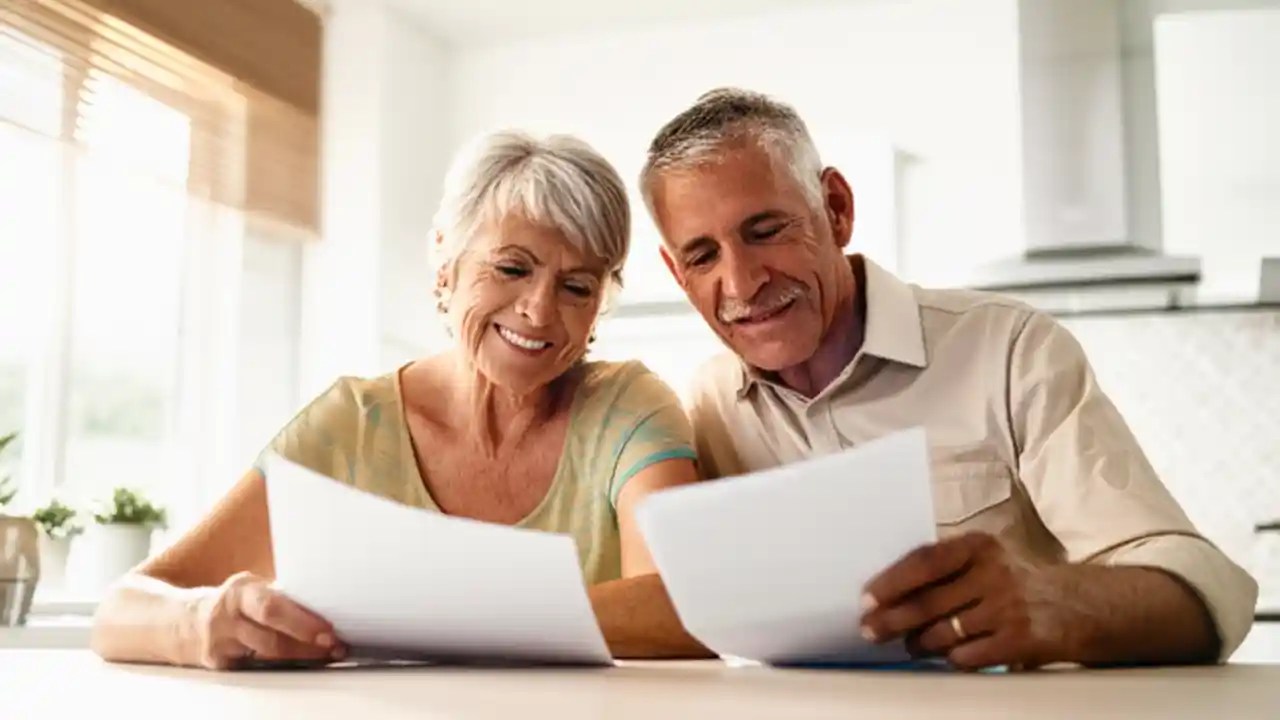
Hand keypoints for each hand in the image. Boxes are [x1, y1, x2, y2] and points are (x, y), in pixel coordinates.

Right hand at [187, 571, 345, 669]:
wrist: (189, 620)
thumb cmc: (236, 602)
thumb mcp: (253, 589)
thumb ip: (280, 595)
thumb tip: (324, 602)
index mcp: (241, 590)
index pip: (273, 606)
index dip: (302, 621)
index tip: (328, 629)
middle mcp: (227, 615)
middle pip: (270, 636)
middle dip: (306, 643)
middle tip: (333, 646)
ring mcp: (220, 641)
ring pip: (266, 655)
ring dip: (300, 656)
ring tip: (325, 654)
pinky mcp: (217, 663)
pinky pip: (255, 666)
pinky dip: (280, 664)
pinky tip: (298, 662)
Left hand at [858, 532, 1078, 670]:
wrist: (1080, 605)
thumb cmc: (1016, 581)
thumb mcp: (986, 560)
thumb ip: (946, 569)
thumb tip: (889, 593)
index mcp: (978, 546)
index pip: (924, 561)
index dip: (891, 582)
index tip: (866, 600)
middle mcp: (992, 573)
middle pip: (927, 602)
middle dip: (892, 620)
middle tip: (869, 631)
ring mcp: (1006, 608)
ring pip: (943, 634)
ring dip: (919, 644)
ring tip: (911, 646)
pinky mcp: (1019, 641)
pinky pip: (967, 657)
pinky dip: (951, 659)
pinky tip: (947, 657)